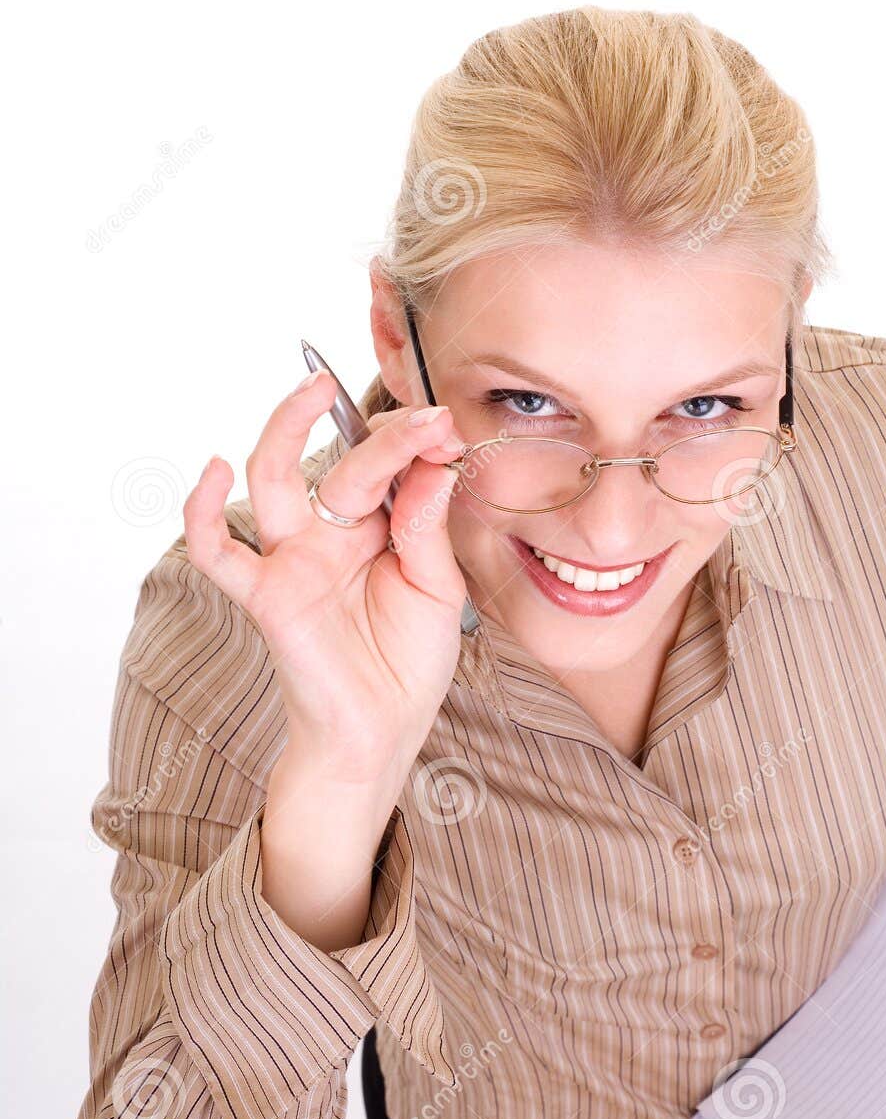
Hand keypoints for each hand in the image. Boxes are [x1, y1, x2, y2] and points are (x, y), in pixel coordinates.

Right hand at [183, 369, 468, 785]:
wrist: (382, 733)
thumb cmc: (409, 664)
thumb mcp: (439, 590)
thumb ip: (427, 529)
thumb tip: (432, 466)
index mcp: (377, 531)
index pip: (388, 468)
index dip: (416, 445)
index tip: (450, 431)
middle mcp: (330, 535)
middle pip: (345, 465)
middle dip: (387, 437)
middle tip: (428, 418)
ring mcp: (293, 560)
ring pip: (274, 479)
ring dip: (287, 427)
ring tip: (316, 385)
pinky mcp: (265, 595)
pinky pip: (218, 552)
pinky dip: (202, 510)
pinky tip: (213, 468)